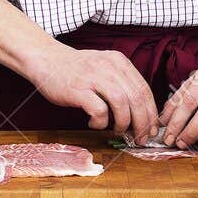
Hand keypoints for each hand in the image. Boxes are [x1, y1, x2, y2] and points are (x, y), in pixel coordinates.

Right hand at [27, 44, 157, 141]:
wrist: (46, 60)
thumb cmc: (77, 69)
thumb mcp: (104, 67)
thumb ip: (121, 83)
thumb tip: (140, 112)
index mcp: (119, 62)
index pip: (144, 89)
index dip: (151, 113)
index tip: (151, 129)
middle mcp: (110, 68)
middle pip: (136, 99)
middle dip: (142, 123)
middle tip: (140, 137)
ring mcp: (94, 78)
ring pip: (122, 104)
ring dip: (123, 123)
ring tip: (117, 130)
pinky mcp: (78, 90)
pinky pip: (99, 110)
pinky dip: (101, 122)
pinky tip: (95, 123)